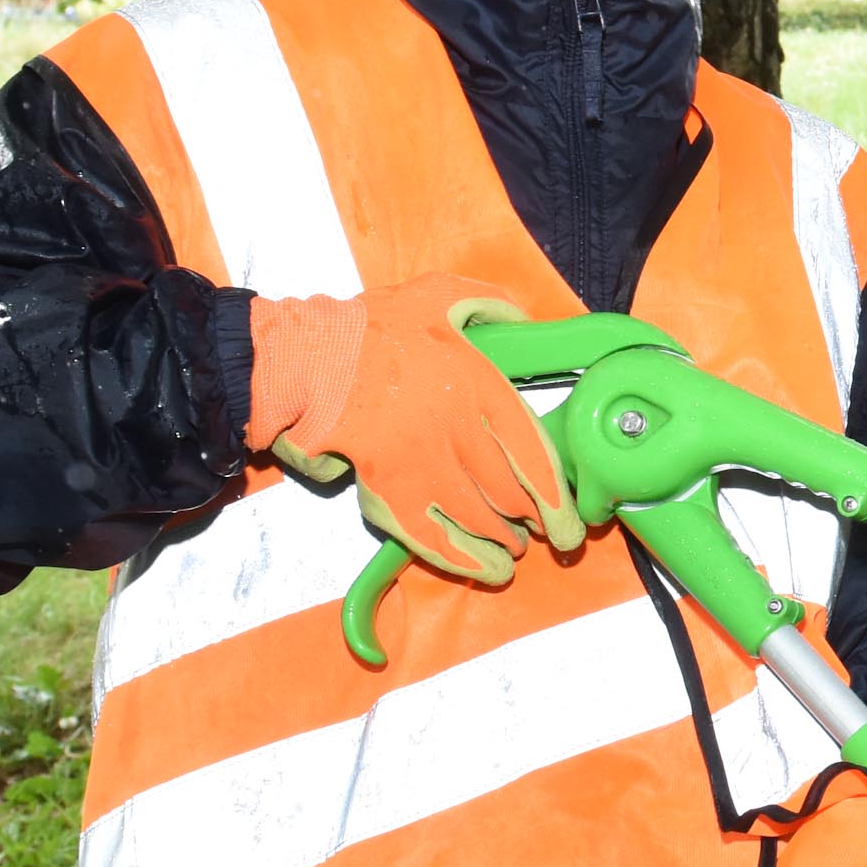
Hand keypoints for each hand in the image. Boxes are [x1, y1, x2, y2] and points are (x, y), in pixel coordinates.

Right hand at [249, 276, 580, 587]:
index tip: (570, 521)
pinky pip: (434, 538)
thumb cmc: (364, 327)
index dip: (557, 500)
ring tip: (512, 549)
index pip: (534, 457)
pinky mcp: (385, 490)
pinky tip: (488, 571)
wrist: (297, 358)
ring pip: (478, 519)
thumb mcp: (436, 294)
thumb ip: (488, 305)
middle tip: (537, 531)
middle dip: (530, 521)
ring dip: (502, 542)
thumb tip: (523, 318)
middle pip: (510, 494)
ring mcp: (421, 464)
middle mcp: (457, 431)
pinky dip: (465, 561)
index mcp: (478, 385)